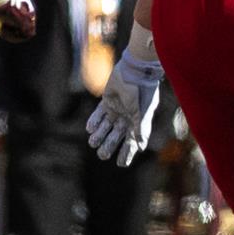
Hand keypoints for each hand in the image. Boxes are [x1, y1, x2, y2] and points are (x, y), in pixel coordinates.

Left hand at [87, 50, 165, 166]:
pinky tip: (89, 129)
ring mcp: (117, 109)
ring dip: (100, 135)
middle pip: (117, 137)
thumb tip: (140, 147)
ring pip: (106, 127)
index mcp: (138, 122)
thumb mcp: (144, 111)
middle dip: (109, 146)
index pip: (132, 142)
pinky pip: (99, 113)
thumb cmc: (143, 91)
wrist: (136, 70)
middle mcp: (127, 118)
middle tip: (102, 155)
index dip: (127, 153)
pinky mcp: (107, 101)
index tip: (121, 164)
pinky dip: (94, 121)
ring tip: (92, 143)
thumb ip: (142, 128)